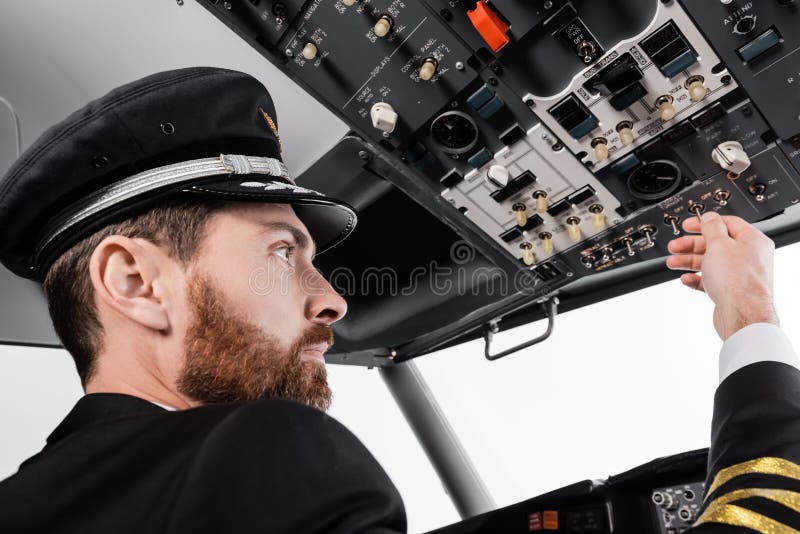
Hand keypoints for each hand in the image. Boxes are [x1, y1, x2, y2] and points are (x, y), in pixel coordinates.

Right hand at [666, 212, 777, 340]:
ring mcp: (739, 275)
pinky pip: (710, 281)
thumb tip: (709, 217)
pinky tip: (686, 279)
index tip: (689, 225)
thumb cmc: (738, 281)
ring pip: (710, 263)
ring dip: (689, 261)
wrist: (742, 314)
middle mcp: (748, 257)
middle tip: (675, 246)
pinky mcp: (730, 291)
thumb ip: (711, 228)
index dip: (705, 223)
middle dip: (691, 245)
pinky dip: (696, 279)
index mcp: (752, 241)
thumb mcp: (719, 245)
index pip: (727, 224)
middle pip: (715, 244)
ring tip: (673, 262)